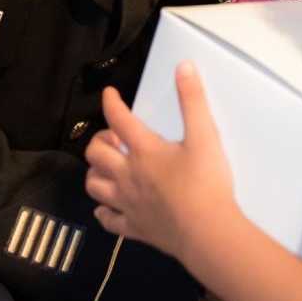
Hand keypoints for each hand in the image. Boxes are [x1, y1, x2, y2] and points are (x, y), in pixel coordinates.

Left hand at [84, 62, 237, 263]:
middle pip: (96, 153)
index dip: (111, 102)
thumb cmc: (206, 185)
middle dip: (99, 140)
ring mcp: (127, 204)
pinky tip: (109, 206)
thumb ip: (193, 100)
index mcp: (144, 151)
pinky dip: (103, 211)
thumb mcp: (205, 136)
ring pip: (94, 186)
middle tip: (114, 137)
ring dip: (95, 173)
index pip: (119, 119)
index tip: (109, 94)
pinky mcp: (134, 228)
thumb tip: (184, 67)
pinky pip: (108, 220)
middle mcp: (127, 176)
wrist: (207, 233)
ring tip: (108, 167)